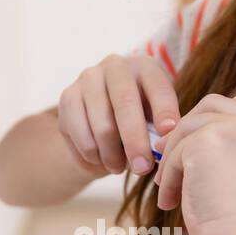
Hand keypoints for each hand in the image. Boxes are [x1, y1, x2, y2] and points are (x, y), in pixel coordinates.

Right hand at [57, 53, 179, 176]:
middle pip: (125, 105)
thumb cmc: (140, 117)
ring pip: (101, 126)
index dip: (165, 112)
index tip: (168, 136)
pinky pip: (80, 135)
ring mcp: (87, 79)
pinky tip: (100, 160)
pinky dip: (92, 155)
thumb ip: (161, 130)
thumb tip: (161, 147)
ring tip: (119, 167)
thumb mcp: (156, 118)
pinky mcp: (67, 97)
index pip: (158, 88)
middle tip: (142, 168)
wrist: (103, 111)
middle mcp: (114, 66)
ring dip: (112, 155)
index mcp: (144, 67)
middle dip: (135, 142)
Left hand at [152, 94, 235, 234]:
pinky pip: (175, 154)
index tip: (195, 147)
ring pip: (188, 129)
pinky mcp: (206, 141)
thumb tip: (194, 135)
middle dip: (187, 128)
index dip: (213, 124)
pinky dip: (169, 177)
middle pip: (212, 106)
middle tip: (168, 154)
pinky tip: (169, 200)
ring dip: (173, 158)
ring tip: (168, 185)